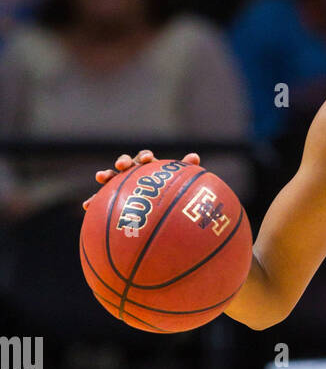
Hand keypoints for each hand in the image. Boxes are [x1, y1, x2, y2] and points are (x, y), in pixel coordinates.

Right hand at [82, 148, 199, 209]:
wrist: (154, 211)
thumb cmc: (166, 194)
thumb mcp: (176, 184)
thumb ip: (184, 171)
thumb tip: (194, 157)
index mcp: (147, 168)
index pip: (145, 158)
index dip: (145, 157)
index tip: (148, 159)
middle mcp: (132, 173)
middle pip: (126, 164)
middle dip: (124, 162)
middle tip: (123, 165)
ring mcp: (120, 185)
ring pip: (111, 178)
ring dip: (106, 175)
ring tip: (100, 177)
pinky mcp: (110, 199)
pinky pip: (101, 200)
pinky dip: (94, 201)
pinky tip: (87, 206)